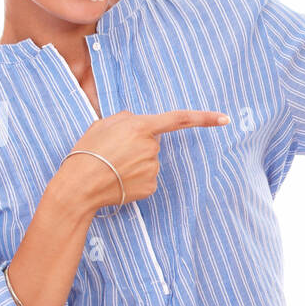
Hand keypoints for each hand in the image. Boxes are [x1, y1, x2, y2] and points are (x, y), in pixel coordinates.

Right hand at [60, 108, 229, 210]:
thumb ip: (127, 118)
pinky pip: (147, 178)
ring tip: (112, 165)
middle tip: (113, 150)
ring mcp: (153, 169)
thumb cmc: (88, 152)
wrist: (79, 186)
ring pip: (149, 160)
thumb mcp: (102, 123)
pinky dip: (134, 178)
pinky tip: (119, 179)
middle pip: (153, 141)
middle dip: (137, 143)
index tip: (225, 118)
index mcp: (141, 127)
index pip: (179, 119)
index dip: (204, 118)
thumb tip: (140, 123)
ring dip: (134, 161)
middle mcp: (152, 148)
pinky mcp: (151, 187)